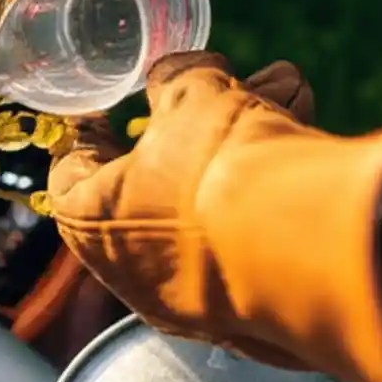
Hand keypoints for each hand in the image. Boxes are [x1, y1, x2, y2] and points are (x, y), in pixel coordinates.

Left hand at [45, 51, 381, 381]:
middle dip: (196, 120)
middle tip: (218, 78)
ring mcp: (198, 299)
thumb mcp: (192, 96)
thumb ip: (177, 78)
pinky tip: (305, 123)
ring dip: (247, 137)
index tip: (99, 104)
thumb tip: (177, 75)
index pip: (70, 174)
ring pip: (214, 201)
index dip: (85, 132)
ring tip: (284, 86)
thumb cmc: (223, 167)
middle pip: (157, 180)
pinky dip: (273, 181)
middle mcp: (135, 274)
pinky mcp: (257, 306)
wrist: (311, 248)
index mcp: (91, 225)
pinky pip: (253, 232)